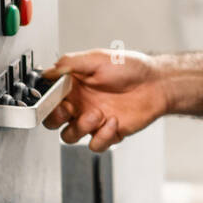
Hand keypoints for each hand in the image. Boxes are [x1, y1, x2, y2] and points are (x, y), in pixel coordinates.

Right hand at [41, 48, 169, 152]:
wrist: (156, 83)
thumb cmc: (130, 68)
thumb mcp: (96, 58)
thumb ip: (70, 63)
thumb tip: (48, 71)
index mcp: (74, 86)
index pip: (48, 99)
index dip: (46, 102)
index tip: (52, 100)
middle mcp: (80, 104)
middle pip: (53, 122)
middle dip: (56, 119)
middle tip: (69, 110)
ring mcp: (93, 120)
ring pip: (70, 136)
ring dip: (80, 127)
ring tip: (97, 114)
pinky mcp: (108, 133)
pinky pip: (95, 144)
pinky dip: (102, 137)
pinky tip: (113, 122)